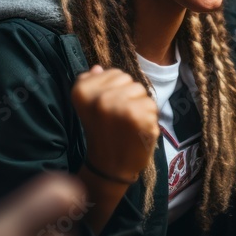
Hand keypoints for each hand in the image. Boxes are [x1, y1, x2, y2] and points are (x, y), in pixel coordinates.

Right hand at [71, 65, 158, 183]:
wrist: (109, 167)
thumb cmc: (101, 134)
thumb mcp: (88, 108)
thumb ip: (92, 85)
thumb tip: (97, 67)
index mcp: (83, 91)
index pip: (115, 73)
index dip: (116, 90)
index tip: (107, 110)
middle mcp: (100, 97)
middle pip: (130, 81)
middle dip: (129, 98)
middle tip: (119, 119)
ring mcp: (121, 107)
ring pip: (143, 93)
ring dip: (140, 108)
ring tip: (128, 125)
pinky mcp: (140, 118)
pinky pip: (152, 106)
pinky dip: (150, 119)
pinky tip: (138, 132)